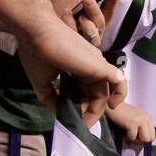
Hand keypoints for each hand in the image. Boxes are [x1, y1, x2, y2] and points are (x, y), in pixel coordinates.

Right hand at [16, 0, 125, 126]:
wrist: (35, 31)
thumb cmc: (36, 51)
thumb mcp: (41, 80)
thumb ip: (50, 97)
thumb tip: (57, 112)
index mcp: (76, 66)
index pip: (84, 90)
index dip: (79, 106)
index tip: (71, 119)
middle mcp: (89, 64)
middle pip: (95, 93)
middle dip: (88, 112)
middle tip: (79, 125)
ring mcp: (96, 64)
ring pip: (104, 92)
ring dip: (96, 110)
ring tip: (85, 122)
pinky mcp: (100, 66)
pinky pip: (119, 82)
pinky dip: (120, 94)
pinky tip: (112, 107)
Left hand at [50, 0, 115, 44]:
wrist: (41, 15)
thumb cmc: (61, 6)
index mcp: (95, 20)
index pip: (108, 12)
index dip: (112, 1)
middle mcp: (92, 33)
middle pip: (100, 24)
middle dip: (95, 11)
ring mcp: (83, 42)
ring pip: (91, 34)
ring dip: (85, 23)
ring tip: (77, 14)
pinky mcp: (72, 47)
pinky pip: (75, 39)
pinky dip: (70, 27)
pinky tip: (65, 18)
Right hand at [115, 104, 155, 143]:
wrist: (110, 104)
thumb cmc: (119, 114)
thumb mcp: (133, 121)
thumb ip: (139, 130)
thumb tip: (141, 142)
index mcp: (147, 118)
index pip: (153, 136)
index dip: (143, 140)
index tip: (135, 137)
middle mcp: (146, 118)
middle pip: (150, 139)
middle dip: (140, 141)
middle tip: (130, 137)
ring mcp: (140, 120)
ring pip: (144, 139)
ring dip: (134, 140)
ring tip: (127, 134)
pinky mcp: (133, 122)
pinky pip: (133, 137)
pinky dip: (126, 137)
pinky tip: (122, 131)